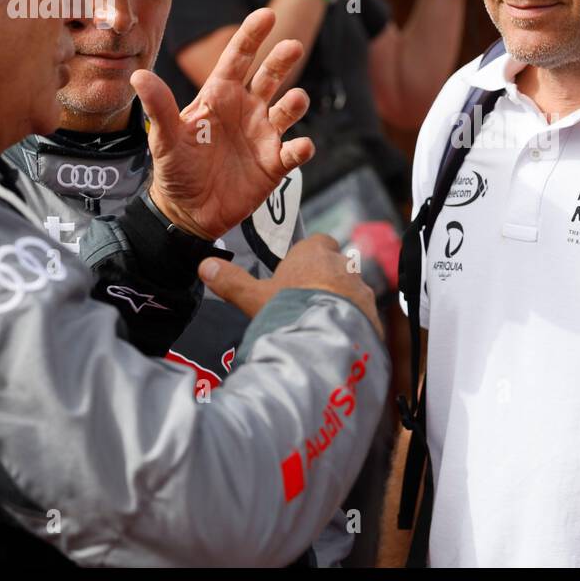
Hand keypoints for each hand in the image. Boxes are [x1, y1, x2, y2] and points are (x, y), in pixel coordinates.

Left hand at [132, 8, 313, 239]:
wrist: (189, 212)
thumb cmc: (175, 170)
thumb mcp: (164, 138)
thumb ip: (159, 107)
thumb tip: (139, 75)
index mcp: (219, 97)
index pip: (238, 59)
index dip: (252, 36)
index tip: (266, 15)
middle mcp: (246, 111)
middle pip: (269, 77)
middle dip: (282, 60)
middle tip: (292, 45)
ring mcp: (263, 136)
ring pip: (288, 110)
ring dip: (295, 103)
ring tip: (295, 101)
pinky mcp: (275, 164)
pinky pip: (293, 152)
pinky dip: (301, 148)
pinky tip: (299, 147)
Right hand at [199, 234, 380, 334]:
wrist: (325, 338)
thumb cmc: (288, 310)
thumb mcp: (253, 296)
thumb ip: (231, 281)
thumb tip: (205, 267)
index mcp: (314, 252)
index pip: (318, 242)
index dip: (309, 255)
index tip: (298, 271)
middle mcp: (343, 264)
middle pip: (335, 267)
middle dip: (324, 281)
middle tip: (306, 302)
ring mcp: (361, 288)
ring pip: (351, 290)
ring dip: (340, 302)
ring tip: (321, 323)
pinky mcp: (374, 312)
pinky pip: (363, 313)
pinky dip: (352, 322)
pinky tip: (337, 336)